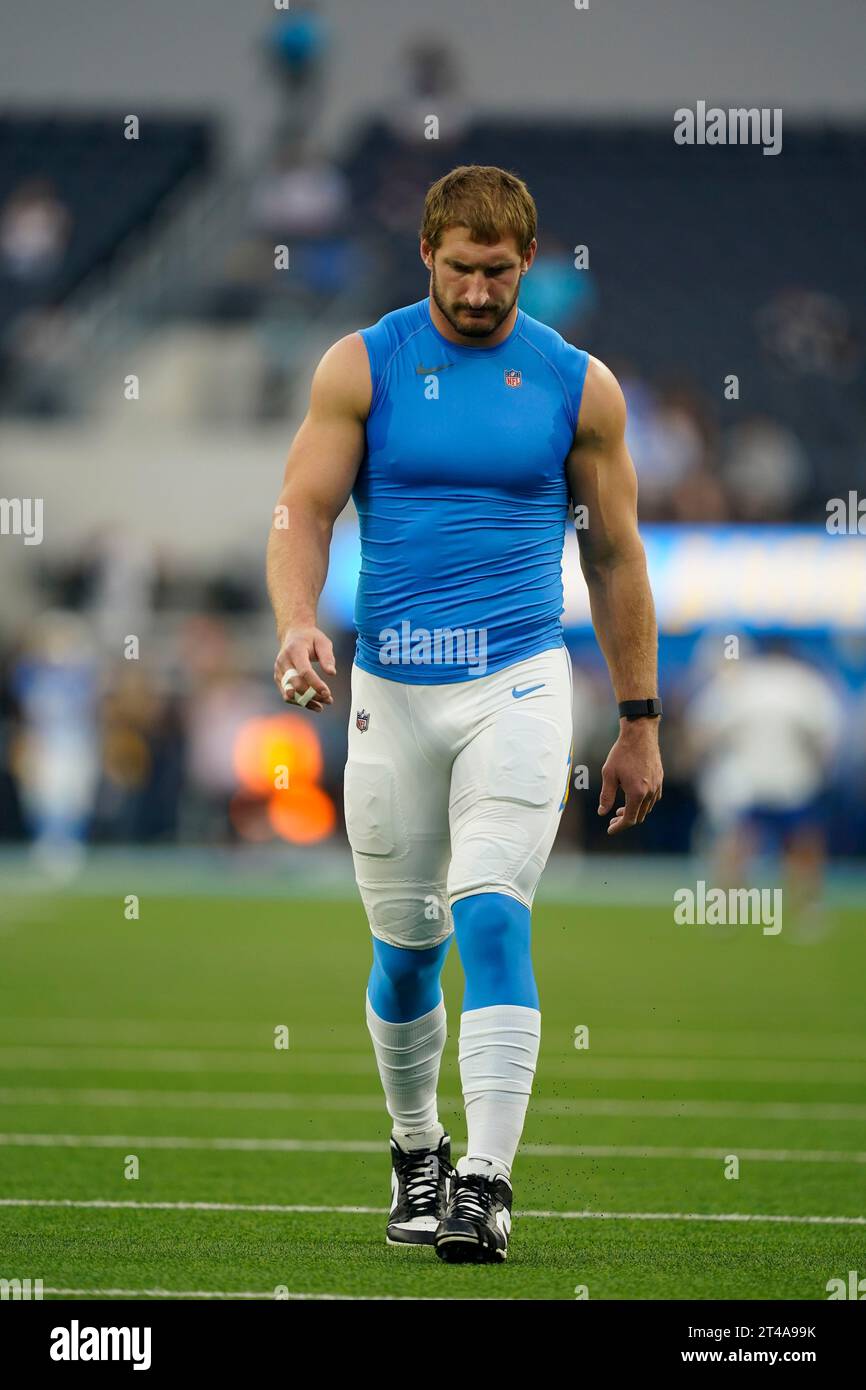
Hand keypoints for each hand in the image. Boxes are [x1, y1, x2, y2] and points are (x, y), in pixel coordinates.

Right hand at [273, 626, 335, 712]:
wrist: (293, 634)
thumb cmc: (311, 639)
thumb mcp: (323, 642)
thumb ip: (327, 657)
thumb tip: (332, 673)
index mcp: (295, 650)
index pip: (304, 671)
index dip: (315, 684)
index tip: (327, 693)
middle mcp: (283, 661)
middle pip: (296, 684)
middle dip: (313, 695)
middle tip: (329, 700)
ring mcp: (279, 671)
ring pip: (289, 692)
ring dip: (306, 702)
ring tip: (321, 707)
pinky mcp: (278, 678)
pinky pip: (287, 694)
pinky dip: (300, 701)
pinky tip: (314, 705)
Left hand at [598, 718, 662, 834]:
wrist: (640, 735)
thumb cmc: (622, 753)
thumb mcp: (609, 774)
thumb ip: (606, 796)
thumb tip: (602, 813)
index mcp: (637, 793)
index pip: (630, 819)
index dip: (619, 827)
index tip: (610, 829)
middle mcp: (650, 792)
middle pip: (640, 816)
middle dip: (625, 820)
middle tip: (612, 819)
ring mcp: (657, 786)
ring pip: (647, 808)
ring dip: (635, 812)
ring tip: (620, 810)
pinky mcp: (660, 779)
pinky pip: (653, 799)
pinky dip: (643, 803)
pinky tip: (634, 798)